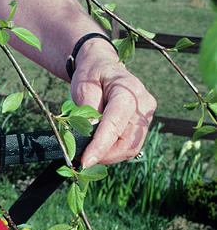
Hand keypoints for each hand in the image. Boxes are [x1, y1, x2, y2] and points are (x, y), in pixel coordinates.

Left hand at [70, 40, 155, 168]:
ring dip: (108, 155)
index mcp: (129, 90)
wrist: (104, 67)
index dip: (100, 146)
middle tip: (81, 158)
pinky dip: (113, 151)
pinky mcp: (144, 125)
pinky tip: (99, 146)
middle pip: (127, 142)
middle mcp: (144, 104)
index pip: (115, 124)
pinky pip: (130, 146)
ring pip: (130, 149)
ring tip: (88, 151)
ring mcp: (147, 116)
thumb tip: (88, 136)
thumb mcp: (83, 86)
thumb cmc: (93, 74)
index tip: (85, 162)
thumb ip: (87, 109)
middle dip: (104, 155)